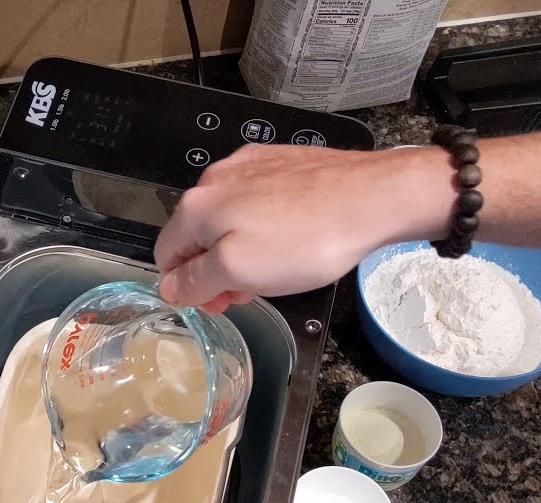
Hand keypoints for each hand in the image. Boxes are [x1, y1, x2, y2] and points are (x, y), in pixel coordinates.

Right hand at [154, 143, 453, 312]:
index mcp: (196, 206)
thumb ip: (194, 282)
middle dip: (217, 269)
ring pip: (227, 220)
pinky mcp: (279, 163)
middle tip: (250, 291)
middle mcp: (216, 179)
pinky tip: (292, 239)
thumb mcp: (239, 273)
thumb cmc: (310, 237)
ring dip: (242, 250)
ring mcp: (250, 167)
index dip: (188, 286)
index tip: (220, 300)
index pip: (165, 256)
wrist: (375, 197)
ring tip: (276, 269)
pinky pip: (257, 201)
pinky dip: (266, 226)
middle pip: (196, 237)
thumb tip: (171, 287)